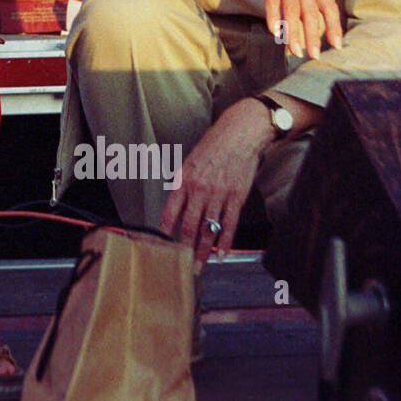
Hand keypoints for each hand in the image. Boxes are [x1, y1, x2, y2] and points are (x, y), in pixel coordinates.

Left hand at [159, 98, 272, 263]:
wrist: (239, 135)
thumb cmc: (212, 147)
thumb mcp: (189, 162)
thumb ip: (182, 185)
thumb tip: (176, 206)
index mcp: (183, 180)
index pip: (170, 212)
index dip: (165, 232)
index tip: (161, 246)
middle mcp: (199, 190)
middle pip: (189, 226)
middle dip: (184, 249)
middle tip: (181, 265)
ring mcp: (219, 195)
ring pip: (209, 230)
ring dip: (203, 251)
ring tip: (199, 266)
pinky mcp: (237, 198)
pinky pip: (229, 225)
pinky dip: (224, 242)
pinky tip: (221, 254)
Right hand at [235, 0, 342, 59]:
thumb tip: (312, 16)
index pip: (328, 5)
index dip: (333, 26)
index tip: (337, 45)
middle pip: (311, 11)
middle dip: (313, 35)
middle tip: (313, 56)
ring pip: (292, 8)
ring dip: (293, 32)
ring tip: (294, 50)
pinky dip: (273, 16)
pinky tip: (274, 32)